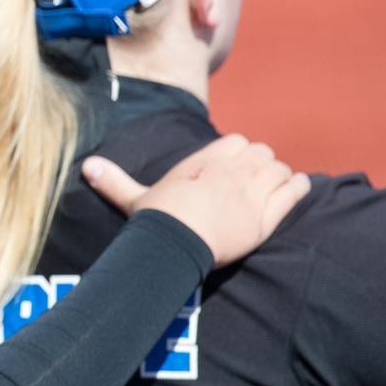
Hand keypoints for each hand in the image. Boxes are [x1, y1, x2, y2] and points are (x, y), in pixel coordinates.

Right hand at [82, 133, 309, 267]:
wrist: (176, 243)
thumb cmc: (156, 221)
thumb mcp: (134, 198)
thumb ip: (116, 181)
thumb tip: (86, 167)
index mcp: (207, 161)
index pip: (238, 142)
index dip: (240, 154)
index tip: (236, 167)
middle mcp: (233, 170)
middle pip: (262, 153)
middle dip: (261, 165)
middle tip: (254, 182)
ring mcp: (253, 191)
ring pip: (279, 170)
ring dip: (279, 177)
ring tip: (274, 188)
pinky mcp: (267, 214)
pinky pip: (294, 190)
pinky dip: (298, 188)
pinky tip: (296, 189)